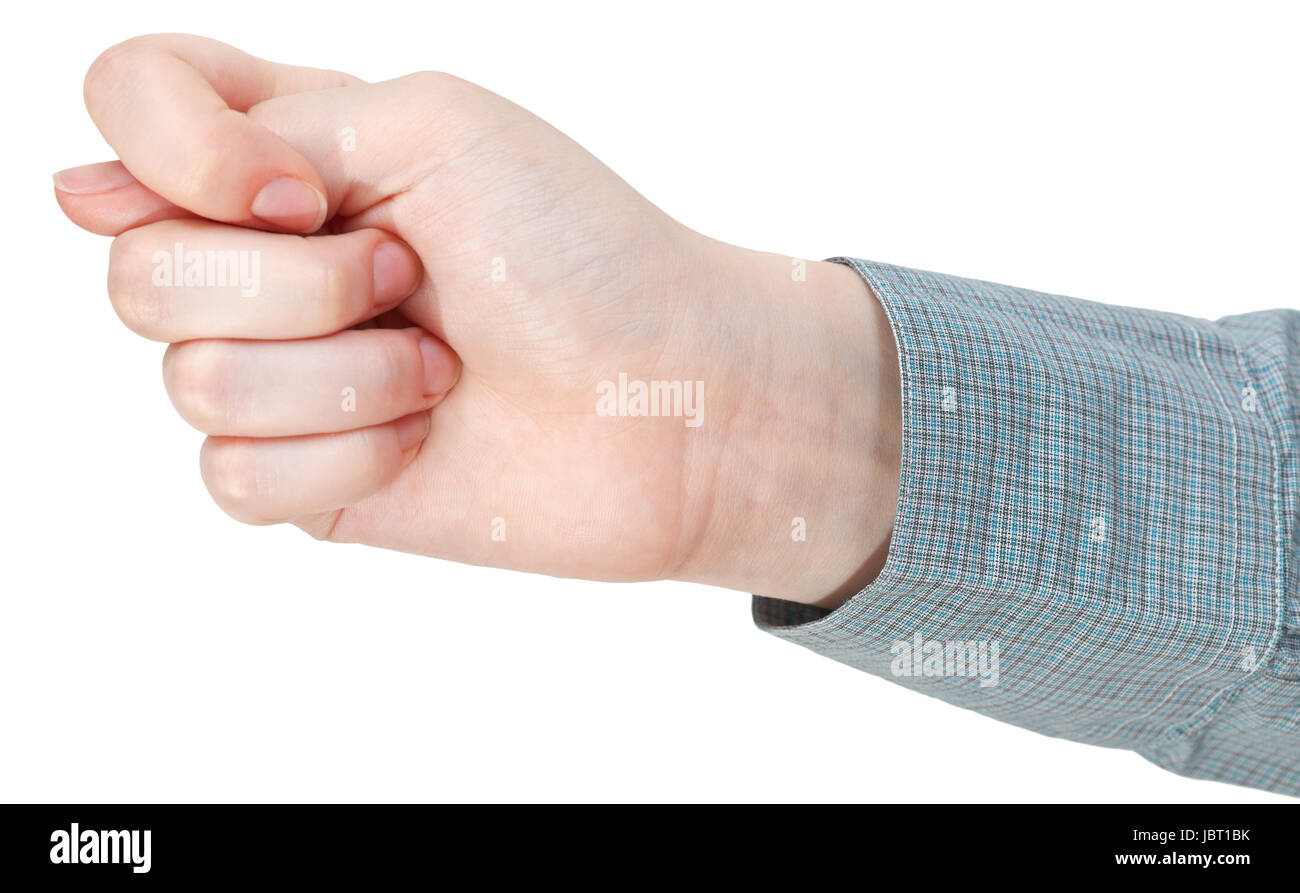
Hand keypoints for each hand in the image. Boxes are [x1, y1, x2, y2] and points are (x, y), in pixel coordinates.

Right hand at [56, 35, 899, 605]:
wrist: (671, 397)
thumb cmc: (580, 249)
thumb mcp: (430, 129)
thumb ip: (262, 131)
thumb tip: (85, 193)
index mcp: (292, 152)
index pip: (128, 105)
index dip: (174, 150)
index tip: (295, 191)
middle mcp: (268, 259)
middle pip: (137, 269)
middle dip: (296, 285)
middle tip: (412, 278)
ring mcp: (281, 374)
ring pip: (190, 379)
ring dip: (342, 374)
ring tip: (441, 367)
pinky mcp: (306, 478)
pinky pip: (236, 477)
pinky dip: (348, 453)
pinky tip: (424, 436)